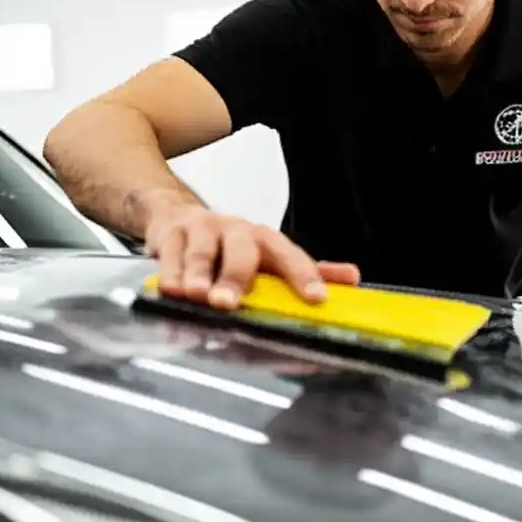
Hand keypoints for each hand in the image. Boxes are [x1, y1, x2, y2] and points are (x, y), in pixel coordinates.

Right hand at [143, 205, 359, 310]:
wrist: (178, 217)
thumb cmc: (231, 247)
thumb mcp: (268, 257)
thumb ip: (306, 270)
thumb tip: (352, 278)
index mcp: (266, 239)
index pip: (290, 255)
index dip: (305, 275)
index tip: (316, 298)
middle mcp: (236, 231)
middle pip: (242, 251)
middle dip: (237, 277)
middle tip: (230, 303)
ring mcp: (202, 230)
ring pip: (202, 252)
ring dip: (199, 275)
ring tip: (196, 295)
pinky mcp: (170, 234)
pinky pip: (169, 254)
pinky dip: (169, 273)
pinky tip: (169, 289)